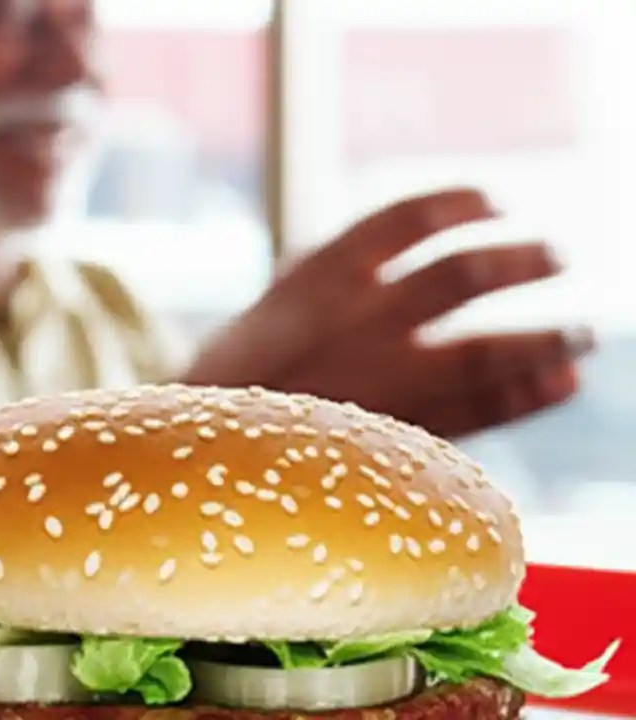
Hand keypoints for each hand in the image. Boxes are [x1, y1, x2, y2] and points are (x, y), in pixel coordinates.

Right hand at [182, 188, 593, 438]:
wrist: (202, 452)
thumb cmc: (238, 375)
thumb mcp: (270, 305)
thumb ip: (328, 270)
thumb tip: (388, 241)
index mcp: (319, 279)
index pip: (408, 219)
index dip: (462, 204)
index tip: (495, 201)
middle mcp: (356, 323)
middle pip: (464, 276)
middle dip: (523, 262)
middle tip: (557, 256)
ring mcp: (380, 380)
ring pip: (486, 348)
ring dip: (545, 334)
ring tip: (583, 330)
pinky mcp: (396, 431)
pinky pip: (479, 411)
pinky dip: (527, 394)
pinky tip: (561, 380)